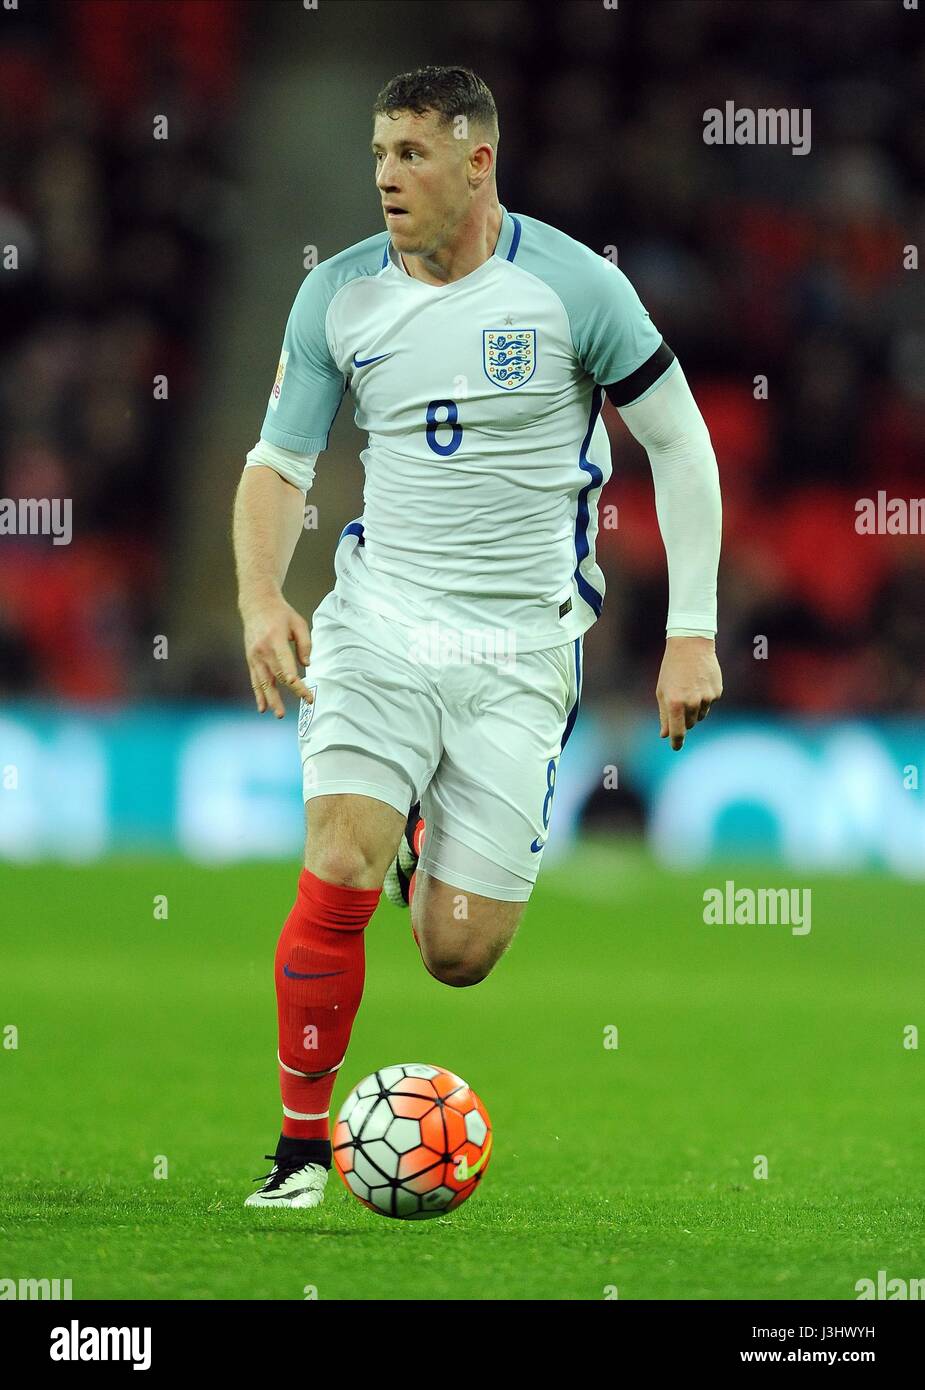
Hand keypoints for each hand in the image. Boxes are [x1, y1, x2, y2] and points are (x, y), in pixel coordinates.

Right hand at [239, 587, 313, 717]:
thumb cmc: (281, 613)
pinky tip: (262, 708)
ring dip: (271, 699)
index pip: (286, 665)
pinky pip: (255, 680)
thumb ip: (305, 644)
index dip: (295, 682)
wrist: (256, 604)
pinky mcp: (251, 659)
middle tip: (299, 707)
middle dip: (288, 693)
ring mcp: (254, 656)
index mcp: (275, 639)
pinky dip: (258, 694)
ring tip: (279, 714)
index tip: (305, 694)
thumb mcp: (298, 623)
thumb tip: (306, 665)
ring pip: (263, 682)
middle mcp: (262, 650)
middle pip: (276, 677)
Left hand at [656, 636, 722, 750]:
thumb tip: (664, 734)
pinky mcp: (717, 693)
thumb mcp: (662, 691)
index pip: (678, 731)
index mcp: (675, 703)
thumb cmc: (672, 669)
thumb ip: (664, 715)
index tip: (676, 747)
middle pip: (690, 724)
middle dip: (684, 718)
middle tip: (679, 701)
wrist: (691, 646)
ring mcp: (707, 699)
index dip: (676, 742)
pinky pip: (709, 704)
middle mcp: (692, 703)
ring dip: (694, 709)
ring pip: (701, 715)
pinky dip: (704, 699)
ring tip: (689, 689)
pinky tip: (699, 683)